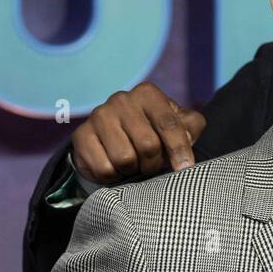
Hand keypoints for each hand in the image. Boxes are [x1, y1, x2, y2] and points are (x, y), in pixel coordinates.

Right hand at [71, 82, 206, 184]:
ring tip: (133, 164)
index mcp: (148, 94)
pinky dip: (113, 177)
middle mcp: (122, 100)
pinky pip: (104, 168)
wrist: (113, 140)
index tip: (185, 168)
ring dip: (132, 170)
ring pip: (124, 159)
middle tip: (151, 165)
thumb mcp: (179, 126)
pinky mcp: (81, 135)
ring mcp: (99, 115)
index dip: (179, 149)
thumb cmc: (154, 133)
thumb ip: (191, 127)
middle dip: (154, 164)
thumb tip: (187, 136)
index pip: (169, 123)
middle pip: (148, 145)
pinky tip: (115, 168)